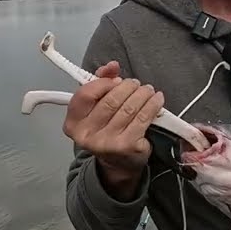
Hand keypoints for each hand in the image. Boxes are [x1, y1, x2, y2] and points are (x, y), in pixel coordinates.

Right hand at [61, 60, 164, 193]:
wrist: (119, 163)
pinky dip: (153, 104)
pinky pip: (143, 118)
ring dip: (143, 93)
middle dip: (128, 87)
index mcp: (73, 124)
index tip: (116, 80)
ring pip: (129, 107)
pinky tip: (157, 99)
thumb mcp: (97, 108)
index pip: (85, 94)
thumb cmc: (107, 129)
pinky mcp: (128, 146)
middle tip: (136, 84)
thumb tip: (112, 66)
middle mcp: (87, 135)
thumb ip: (100, 83)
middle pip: (111, 100)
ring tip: (147, 90)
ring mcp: (107, 143)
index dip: (103, 83)